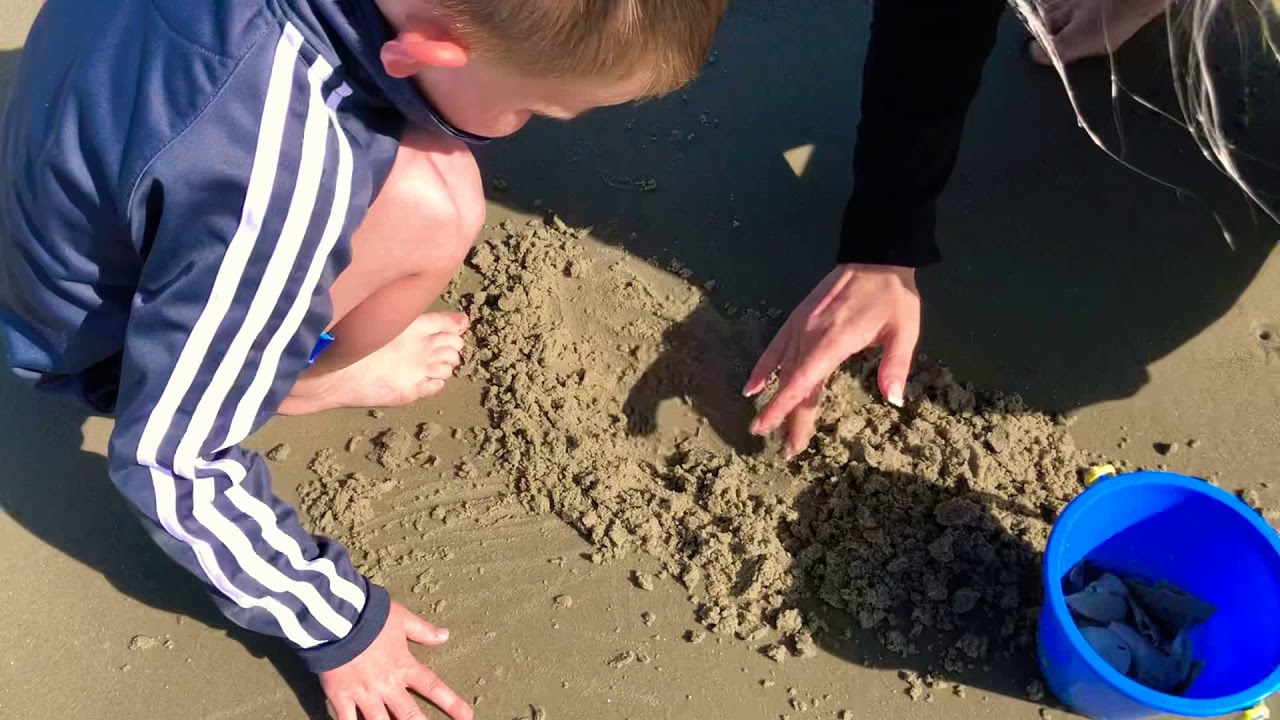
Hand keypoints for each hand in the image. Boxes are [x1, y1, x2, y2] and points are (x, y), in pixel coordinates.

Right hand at [320, 602, 472, 719]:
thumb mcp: (402, 619)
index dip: (451, 703)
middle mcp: (387, 684)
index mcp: (404, 665)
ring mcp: (364, 693)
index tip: (467, 716)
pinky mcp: (341, 696)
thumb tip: (445, 635)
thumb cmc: (370, 615)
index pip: (433, 687)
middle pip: (409, 715)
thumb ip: (422, 630)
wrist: (337, 618)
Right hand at [744, 263, 920, 456]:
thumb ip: (896, 365)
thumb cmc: (892, 295)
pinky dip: (762, 368)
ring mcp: (799, 327)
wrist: (874, 255)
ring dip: (776, 400)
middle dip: (787, 417)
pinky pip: (774, 348)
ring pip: (782, 370)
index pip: (803, 380)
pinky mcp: (796, 319)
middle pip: (793, 383)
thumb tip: (894, 400)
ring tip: (768, 428)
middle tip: (787, 450)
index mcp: (834, 340)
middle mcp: (809, 335)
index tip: (769, 429)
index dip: (785, 407)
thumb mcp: (905, 329)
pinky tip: (752, 387)